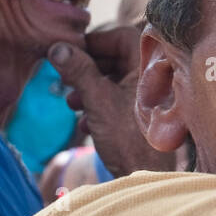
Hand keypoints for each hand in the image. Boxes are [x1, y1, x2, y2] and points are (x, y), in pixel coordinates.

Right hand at [48, 26, 175, 177]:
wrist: (146, 178)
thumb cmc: (128, 137)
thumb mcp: (98, 99)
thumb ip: (78, 70)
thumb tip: (57, 47)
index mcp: (153, 65)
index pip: (119, 37)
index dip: (91, 44)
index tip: (66, 54)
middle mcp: (158, 77)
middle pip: (115, 59)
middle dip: (87, 71)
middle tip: (64, 80)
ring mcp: (154, 97)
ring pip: (115, 81)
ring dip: (90, 90)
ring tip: (73, 105)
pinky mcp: (147, 115)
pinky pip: (121, 101)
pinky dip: (102, 107)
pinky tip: (87, 124)